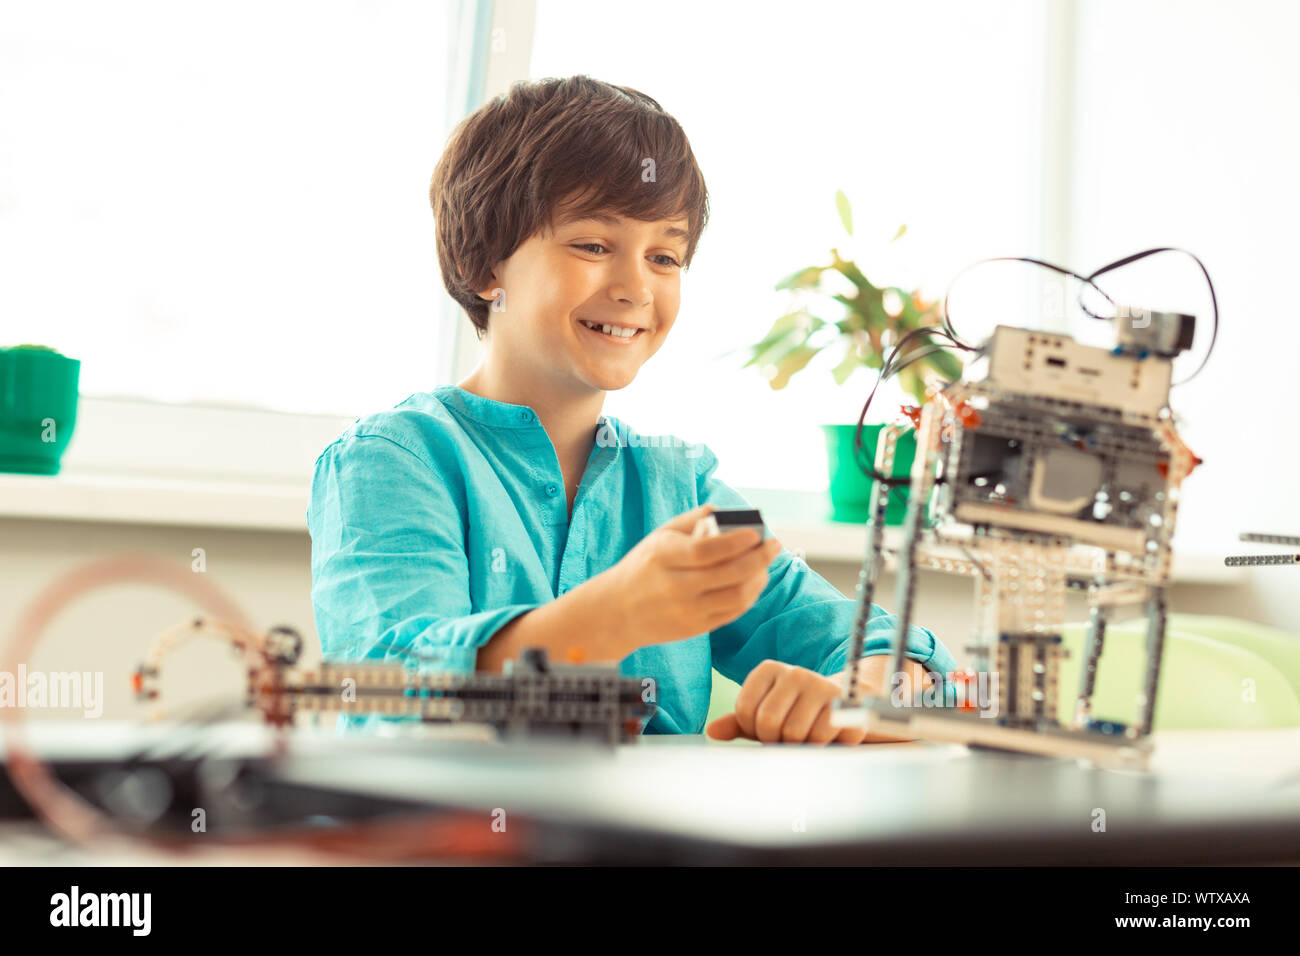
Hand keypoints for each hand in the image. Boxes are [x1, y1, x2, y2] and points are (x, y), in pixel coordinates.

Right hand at [595, 504, 782, 656]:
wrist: (617, 611)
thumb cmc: (645, 565)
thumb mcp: (660, 536)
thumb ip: (693, 519)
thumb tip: (727, 512)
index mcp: (663, 557)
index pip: (706, 551)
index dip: (735, 541)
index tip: (755, 532)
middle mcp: (674, 586)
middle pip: (727, 574)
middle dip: (758, 558)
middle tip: (774, 545)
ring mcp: (686, 611)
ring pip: (735, 597)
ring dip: (758, 579)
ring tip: (765, 564)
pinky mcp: (695, 629)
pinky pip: (732, 613)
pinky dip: (749, 596)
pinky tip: (754, 581)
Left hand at [705, 656, 934, 744]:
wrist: (846, 708)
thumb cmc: (797, 714)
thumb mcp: (765, 715)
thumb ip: (739, 722)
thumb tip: (712, 731)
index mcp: (769, 670)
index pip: (744, 710)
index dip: (753, 730)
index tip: (767, 730)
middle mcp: (795, 672)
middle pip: (767, 721)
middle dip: (774, 740)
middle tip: (786, 739)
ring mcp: (820, 685)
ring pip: (793, 732)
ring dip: (798, 746)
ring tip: (806, 738)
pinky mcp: (843, 703)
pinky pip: (820, 736)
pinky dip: (819, 746)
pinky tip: (824, 739)